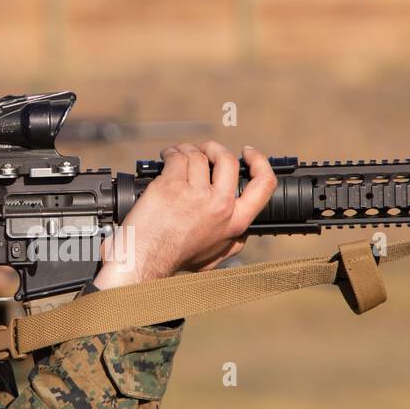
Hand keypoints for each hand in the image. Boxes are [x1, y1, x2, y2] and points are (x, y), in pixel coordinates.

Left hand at [93, 142, 276, 289]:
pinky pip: (177, 157)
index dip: (260, 162)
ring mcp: (195, 194)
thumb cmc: (176, 259)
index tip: (248, 154)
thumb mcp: (215, 258)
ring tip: (178, 154)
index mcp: (235, 221)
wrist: (145, 259)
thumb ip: (232, 244)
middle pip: (227, 160)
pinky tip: (167, 157)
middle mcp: (219, 206)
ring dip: (187, 149)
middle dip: (215, 148)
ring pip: (198, 155)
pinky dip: (171, 153)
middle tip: (205, 150)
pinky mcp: (172, 185)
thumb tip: (243, 234)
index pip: (264, 184)